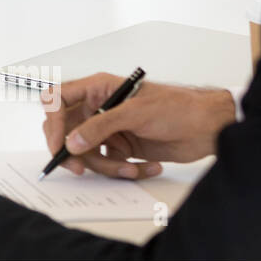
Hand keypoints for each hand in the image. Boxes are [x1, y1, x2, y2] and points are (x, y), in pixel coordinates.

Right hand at [41, 73, 235, 178]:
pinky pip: (109, 164)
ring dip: (107, 166)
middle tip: (79, 167)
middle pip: (67, 131)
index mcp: (97, 89)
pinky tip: (148, 167)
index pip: (58, 100)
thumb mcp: (135, 113)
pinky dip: (125, 171)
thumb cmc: (177, 107)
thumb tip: (71, 142)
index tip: (58, 144)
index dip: (52, 121)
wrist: (208, 128)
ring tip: (130, 168)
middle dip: (73, 152)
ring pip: (88, 153)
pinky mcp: (122, 148)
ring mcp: (109, 130)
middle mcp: (98, 109)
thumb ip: (100, 127)